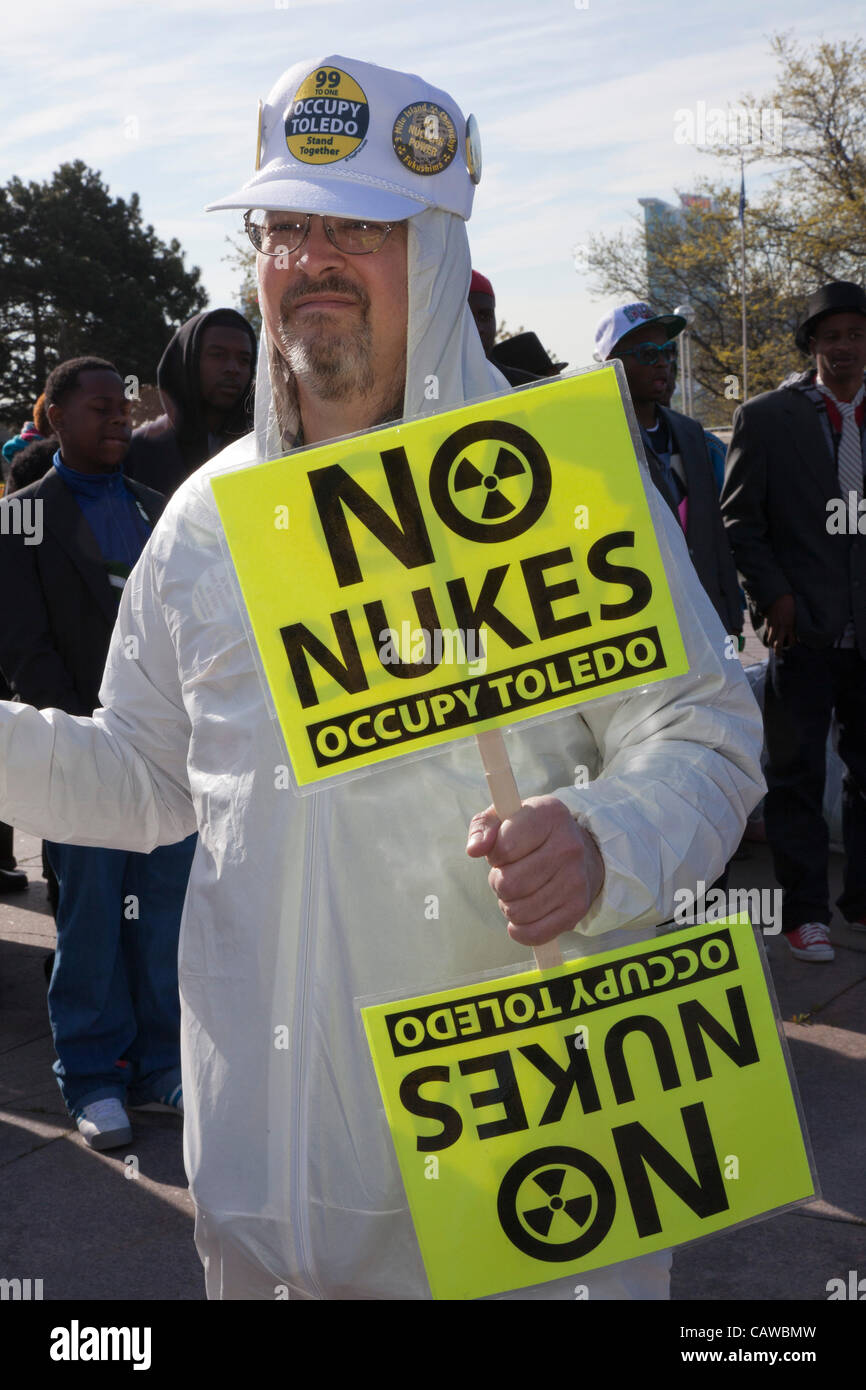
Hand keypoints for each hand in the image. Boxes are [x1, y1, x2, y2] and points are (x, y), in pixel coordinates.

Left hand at [466, 795, 604, 947]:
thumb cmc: (532, 833)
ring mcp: (576, 879)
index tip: (503, 852)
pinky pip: (534, 933)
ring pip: (518, 911)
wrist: (582, 851)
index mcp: (549, 815)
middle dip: (498, 883)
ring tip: (519, 891)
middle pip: (509, 884)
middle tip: (509, 875)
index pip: (504, 848)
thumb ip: (482, 828)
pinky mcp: (578, 908)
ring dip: (509, 905)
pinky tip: (523, 915)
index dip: (495, 855)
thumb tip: (474, 850)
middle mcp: (568, 846)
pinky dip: (520, 930)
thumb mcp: (504, 817)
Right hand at [766, 593, 795, 652]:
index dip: (792, 645)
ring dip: (771, 645)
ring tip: (773, 647)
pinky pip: (768, 632)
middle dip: (778, 652)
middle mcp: (782, 627)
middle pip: (778, 644)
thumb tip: (797, 629)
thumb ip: (796, 622)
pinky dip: (769, 636)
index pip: (792, 641)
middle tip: (779, 655)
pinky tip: (770, 636)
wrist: (778, 596)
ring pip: (771, 640)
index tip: (793, 645)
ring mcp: (774, 625)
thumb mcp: (797, 613)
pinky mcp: (768, 622)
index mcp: (791, 626)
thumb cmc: (790, 603)